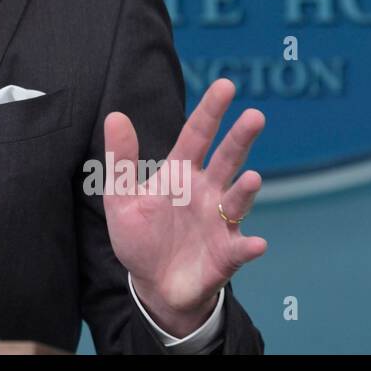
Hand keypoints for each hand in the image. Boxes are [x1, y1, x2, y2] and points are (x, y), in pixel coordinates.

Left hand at [102, 78, 267, 335]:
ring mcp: (220, 221)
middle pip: (226, 159)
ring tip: (251, 178)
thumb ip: (121, 159)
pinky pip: (240, 249)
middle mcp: (206, 192)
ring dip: (246, 190)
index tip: (226, 85)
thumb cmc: (141, 237)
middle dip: (240, 139)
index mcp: (180, 174)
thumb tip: (115, 115)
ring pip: (237, 199)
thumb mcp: (122, 197)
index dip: (210, 111)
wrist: (153, 285)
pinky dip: (248, 247)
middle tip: (254, 116)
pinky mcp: (226, 254)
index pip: (196, 135)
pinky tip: (255, 243)